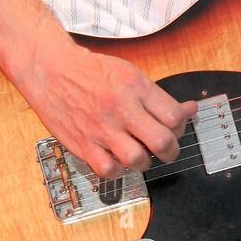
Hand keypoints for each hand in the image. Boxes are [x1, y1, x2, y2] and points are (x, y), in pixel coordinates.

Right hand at [24, 42, 199, 179]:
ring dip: (145, 162)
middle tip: (166, 150)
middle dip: (171, 150)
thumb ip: (158, 96)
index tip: (177, 128)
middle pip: (161, 141)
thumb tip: (188, 110)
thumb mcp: (130, 73)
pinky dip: (117, 170)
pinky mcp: (83, 144)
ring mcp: (101, 128)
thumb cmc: (91, 71)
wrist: (51, 70)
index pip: (174, 116)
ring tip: (140, 154)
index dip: (181, 126)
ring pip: (137, 160)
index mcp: (135, 87)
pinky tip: (117, 159)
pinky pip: (109, 170)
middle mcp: (121, 108)